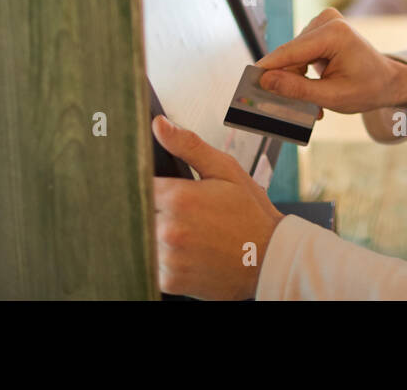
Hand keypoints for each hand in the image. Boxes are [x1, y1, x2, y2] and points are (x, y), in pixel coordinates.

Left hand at [152, 115, 285, 299]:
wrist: (269, 258)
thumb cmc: (250, 214)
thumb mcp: (226, 171)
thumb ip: (189, 146)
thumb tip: (159, 125)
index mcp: (180, 197)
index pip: (139, 184)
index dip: (149, 185)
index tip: (160, 188)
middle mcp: (169, 229)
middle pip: (137, 213)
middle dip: (153, 210)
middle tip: (180, 213)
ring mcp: (168, 257)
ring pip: (142, 239)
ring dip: (156, 235)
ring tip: (185, 233)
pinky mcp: (170, 280)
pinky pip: (150, 266)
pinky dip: (162, 258)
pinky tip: (185, 251)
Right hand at [254, 7, 406, 114]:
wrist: (388, 80)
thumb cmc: (368, 89)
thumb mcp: (332, 97)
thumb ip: (297, 89)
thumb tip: (266, 82)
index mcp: (335, 34)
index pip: (290, 52)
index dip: (266, 69)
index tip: (245, 84)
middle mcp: (328, 21)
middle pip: (290, 55)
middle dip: (284, 81)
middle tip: (277, 108)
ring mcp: (324, 22)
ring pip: (292, 56)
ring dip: (295, 79)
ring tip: (311, 104)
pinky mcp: (320, 29)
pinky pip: (299, 53)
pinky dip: (301, 72)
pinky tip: (313, 89)